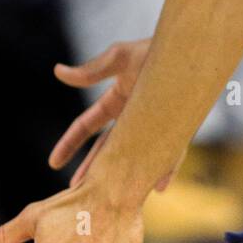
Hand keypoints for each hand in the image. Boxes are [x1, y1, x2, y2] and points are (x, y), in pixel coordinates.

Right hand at [49, 40, 170, 189]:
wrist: (190, 46)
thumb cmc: (154, 48)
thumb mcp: (120, 58)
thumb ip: (91, 71)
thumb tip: (58, 72)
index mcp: (117, 100)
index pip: (87, 126)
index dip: (69, 143)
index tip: (53, 162)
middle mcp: (134, 117)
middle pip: (108, 148)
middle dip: (91, 168)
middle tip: (77, 190)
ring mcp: (156, 124)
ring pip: (136, 156)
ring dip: (124, 175)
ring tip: (112, 196)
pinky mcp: (179, 126)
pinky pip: (173, 151)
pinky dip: (168, 168)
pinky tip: (160, 186)